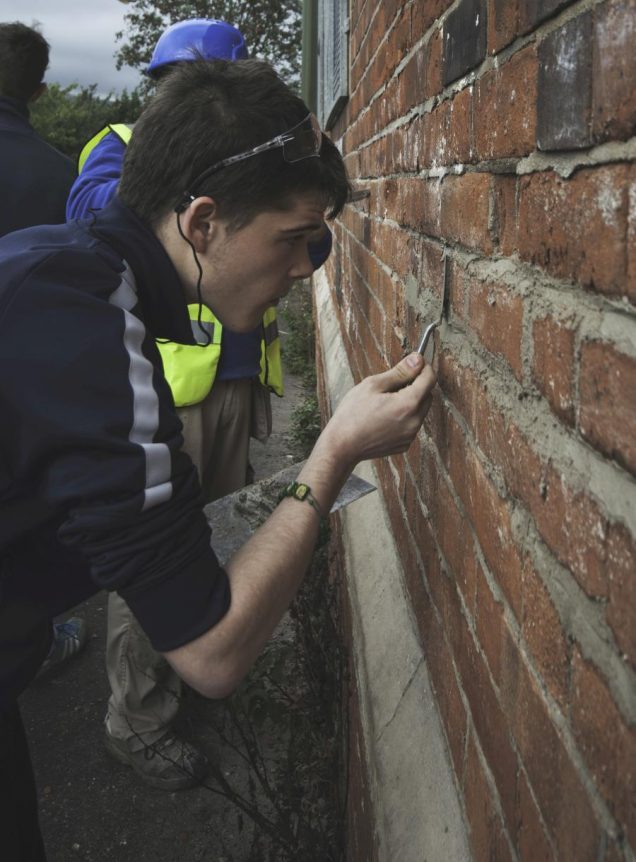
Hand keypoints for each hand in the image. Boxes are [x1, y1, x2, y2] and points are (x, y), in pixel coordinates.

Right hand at [320, 353, 435, 467]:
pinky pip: (411, 425)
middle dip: (416, 385)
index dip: (423, 367)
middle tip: (394, 384)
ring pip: (420, 411)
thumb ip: (399, 372)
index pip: (430, 379)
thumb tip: (417, 360)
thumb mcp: (373, 385)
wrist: (342, 446)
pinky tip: (384, 417)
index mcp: (408, 404)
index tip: (415, 363)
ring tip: (385, 402)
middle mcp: (414, 421)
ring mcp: (410, 435)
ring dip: (410, 402)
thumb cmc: (352, 415)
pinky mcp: (404, 444)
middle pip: (427, 395)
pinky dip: (404, 417)